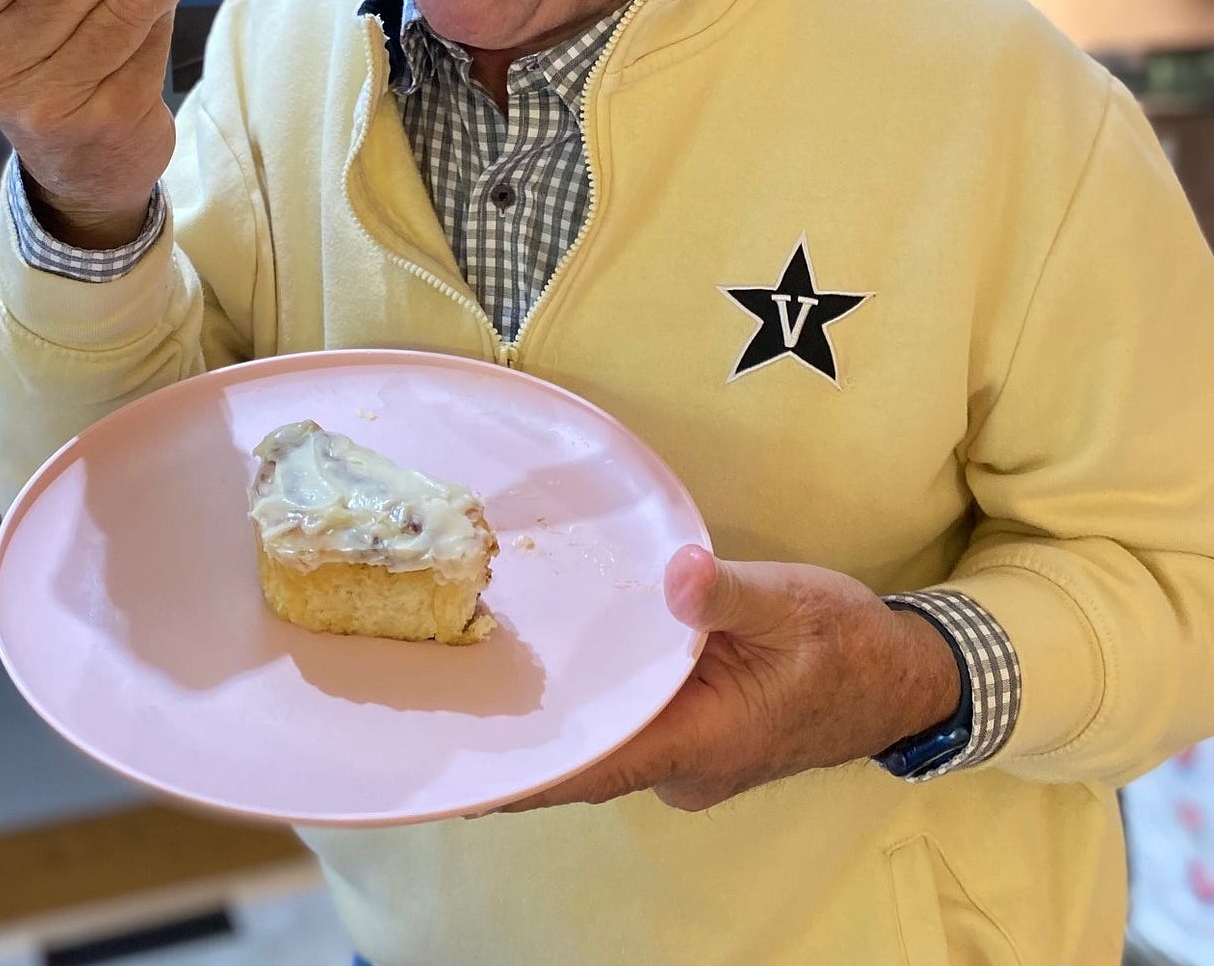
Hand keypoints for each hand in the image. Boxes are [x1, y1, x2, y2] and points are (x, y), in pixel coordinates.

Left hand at [494, 545, 960, 814]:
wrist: (900, 677)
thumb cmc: (846, 644)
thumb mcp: (794, 601)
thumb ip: (730, 592)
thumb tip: (680, 575)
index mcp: (704, 739)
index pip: (598, 766)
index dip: (532, 775)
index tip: (467, 777)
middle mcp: (687, 764)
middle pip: (589, 763)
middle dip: (526, 747)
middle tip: (451, 711)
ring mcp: (692, 759)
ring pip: (609, 749)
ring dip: (559, 730)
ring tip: (483, 689)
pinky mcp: (699, 737)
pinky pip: (632, 733)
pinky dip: (594, 715)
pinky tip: (556, 679)